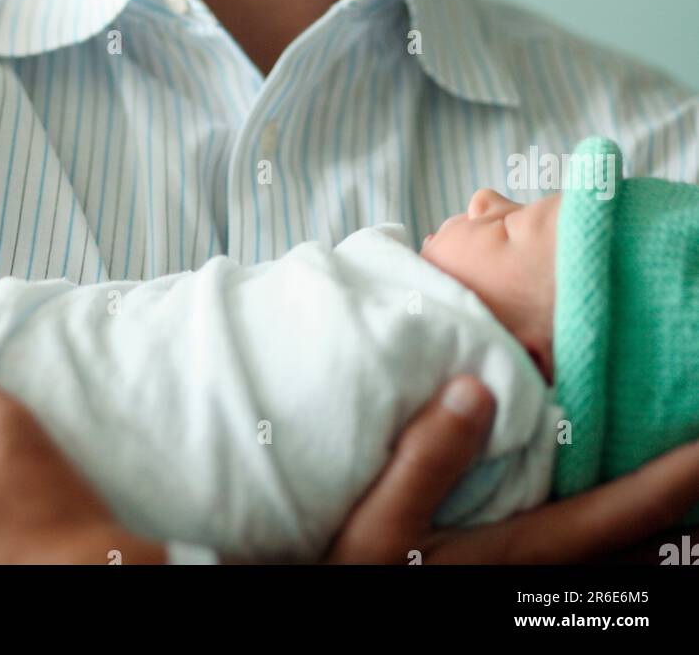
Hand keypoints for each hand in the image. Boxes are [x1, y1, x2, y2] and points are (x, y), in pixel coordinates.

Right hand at [326, 374, 698, 563]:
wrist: (342, 619)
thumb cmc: (354, 578)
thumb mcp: (375, 525)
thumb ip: (426, 458)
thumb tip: (476, 386)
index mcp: (521, 553)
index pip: (622, 512)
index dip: (677, 480)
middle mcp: (542, 577)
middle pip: (644, 548)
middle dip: (682, 506)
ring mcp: (531, 591)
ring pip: (622, 563)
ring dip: (657, 528)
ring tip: (678, 488)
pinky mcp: (513, 588)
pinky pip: (590, 564)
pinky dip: (623, 542)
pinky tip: (611, 518)